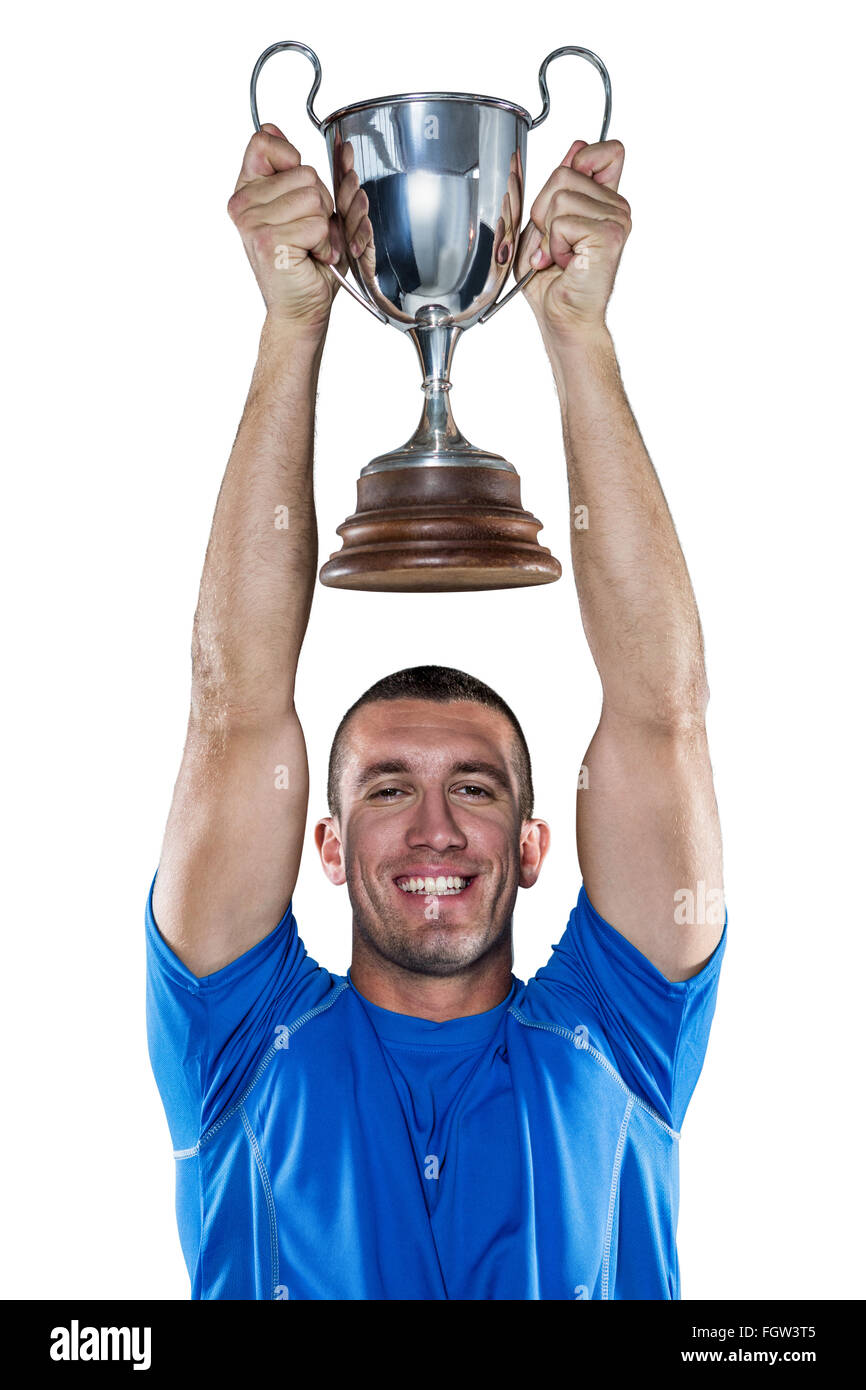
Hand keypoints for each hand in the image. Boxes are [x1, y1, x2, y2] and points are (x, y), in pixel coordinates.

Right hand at [227, 124, 346, 333]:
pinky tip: (312, 258)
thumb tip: (304, 137)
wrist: (302, 308)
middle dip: (322, 204)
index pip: (265, 141)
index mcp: (248, 189)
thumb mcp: (308, 209)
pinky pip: (317, 223)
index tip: (297, 190)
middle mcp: (242, 203)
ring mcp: (251, 221)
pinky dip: (325, 244)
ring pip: (314, 197)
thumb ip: (305, 172)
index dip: (291, 158)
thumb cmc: (307, 262)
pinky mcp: (267, 240)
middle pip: (305, 172)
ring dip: (325, 226)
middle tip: (311, 232)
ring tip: (312, 246)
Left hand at [514, 139, 630, 340]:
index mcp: (604, 200)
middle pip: (564, 171)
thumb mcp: (544, 224)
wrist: (561, 317)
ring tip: (558, 255)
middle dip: (543, 209)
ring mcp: (617, 219)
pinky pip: (562, 221)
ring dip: (547, 231)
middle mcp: (616, 207)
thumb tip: (576, 148)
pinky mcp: (609, 235)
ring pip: (560, 196)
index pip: (608, 150)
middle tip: (552, 241)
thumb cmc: (552, 281)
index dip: (579, 161)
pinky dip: (553, 245)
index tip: (562, 199)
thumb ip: (558, 188)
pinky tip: (565, 262)